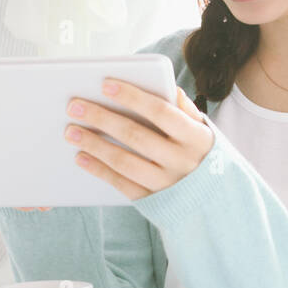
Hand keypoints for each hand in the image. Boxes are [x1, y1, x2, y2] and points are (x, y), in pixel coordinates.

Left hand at [63, 79, 214, 200]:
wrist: (215, 203)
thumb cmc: (201, 155)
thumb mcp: (202, 131)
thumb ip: (185, 110)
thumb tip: (169, 87)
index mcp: (195, 137)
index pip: (161, 111)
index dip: (132, 97)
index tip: (105, 84)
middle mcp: (182, 161)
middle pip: (136, 135)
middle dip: (102, 118)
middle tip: (74, 106)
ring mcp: (167, 184)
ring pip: (124, 162)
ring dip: (94, 145)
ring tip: (71, 131)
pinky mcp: (153, 202)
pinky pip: (121, 184)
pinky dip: (99, 170)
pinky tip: (81, 157)